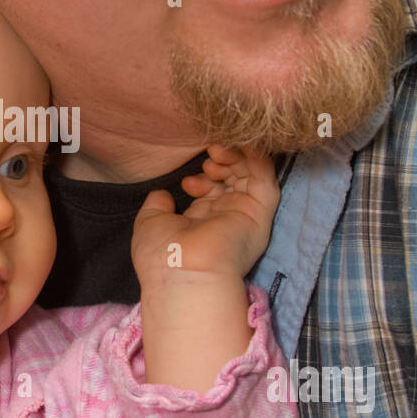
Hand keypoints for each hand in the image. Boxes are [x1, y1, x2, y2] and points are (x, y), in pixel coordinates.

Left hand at [132, 145, 278, 289]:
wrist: (183, 270)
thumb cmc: (163, 254)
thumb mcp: (150, 223)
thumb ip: (156, 206)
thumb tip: (162, 195)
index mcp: (204, 222)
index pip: (213, 191)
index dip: (202, 179)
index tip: (187, 182)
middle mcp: (227, 217)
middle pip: (233, 179)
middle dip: (220, 163)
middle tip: (207, 160)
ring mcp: (245, 213)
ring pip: (250, 174)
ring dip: (235, 156)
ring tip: (216, 152)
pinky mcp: (260, 210)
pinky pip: (265, 177)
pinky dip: (255, 157)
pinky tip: (239, 146)